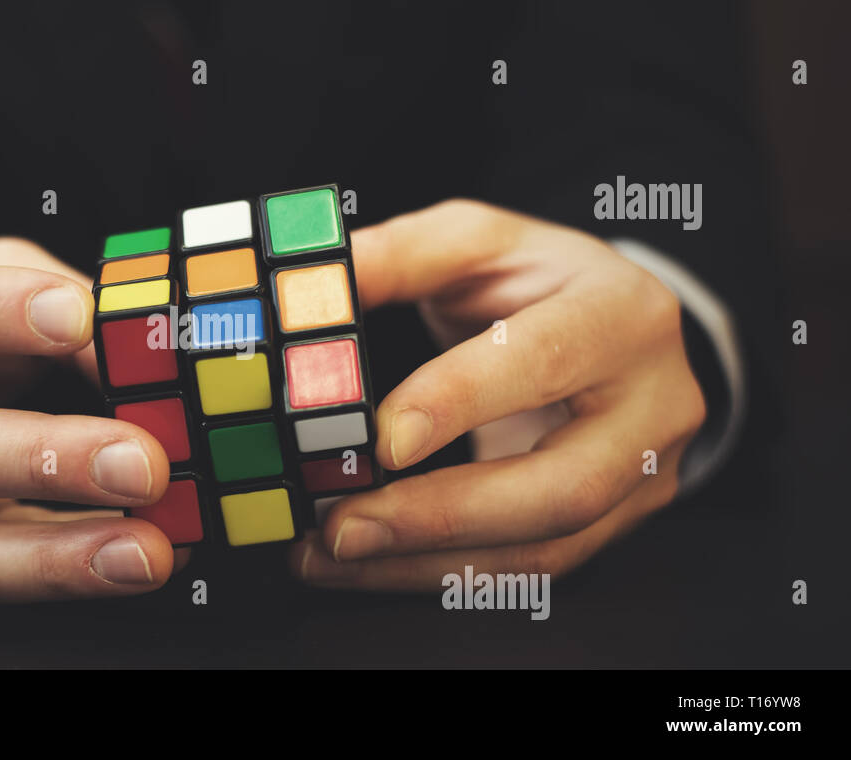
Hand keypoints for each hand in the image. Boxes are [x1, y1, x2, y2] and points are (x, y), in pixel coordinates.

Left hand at [295, 200, 705, 588]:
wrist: (617, 331)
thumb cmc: (542, 283)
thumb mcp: (479, 243)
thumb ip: (401, 256)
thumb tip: (318, 283)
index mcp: (622, 313)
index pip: (544, 360)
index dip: (461, 402)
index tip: (381, 439)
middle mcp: (654, 405)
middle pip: (563, 488)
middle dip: (441, 518)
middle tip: (342, 527)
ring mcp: (645, 478)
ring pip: (544, 551)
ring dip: (424, 564)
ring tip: (330, 555)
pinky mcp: (614, 526)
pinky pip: (527, 571)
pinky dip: (438, 574)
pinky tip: (369, 566)